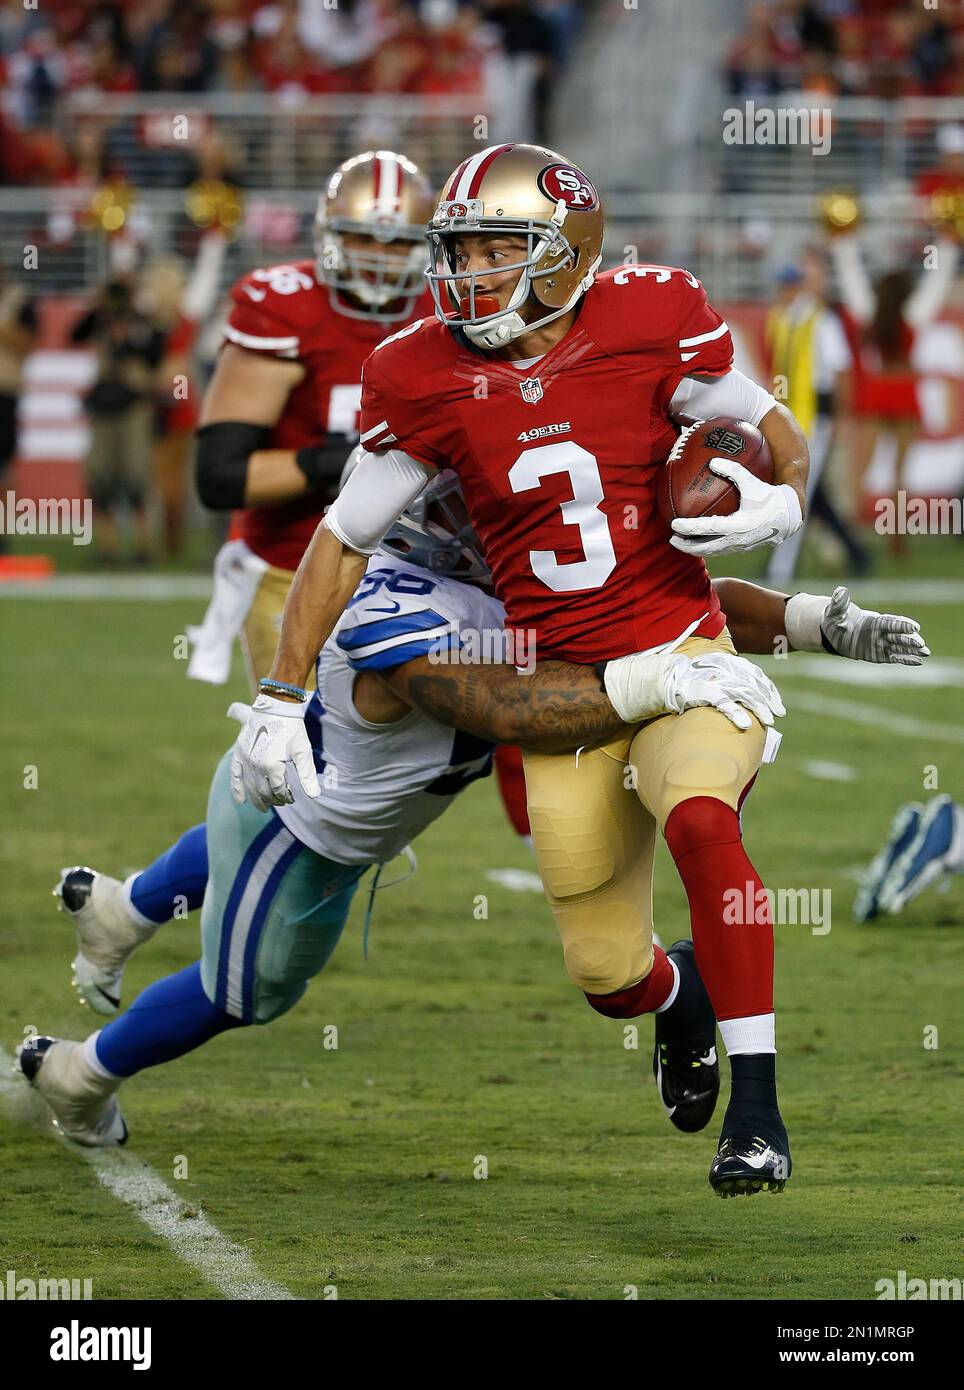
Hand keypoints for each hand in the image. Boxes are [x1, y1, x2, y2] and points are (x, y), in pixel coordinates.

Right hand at [228, 694, 320, 811]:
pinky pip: (235, 775)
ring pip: (250, 786)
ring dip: (257, 798)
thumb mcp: (303, 751)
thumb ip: (307, 775)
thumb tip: (315, 796)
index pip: (279, 790)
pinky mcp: (239, 753)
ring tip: (264, 807)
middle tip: (281, 802)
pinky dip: (237, 789)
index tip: (291, 797)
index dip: (286, 796)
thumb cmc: (292, 728)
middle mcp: (256, 765)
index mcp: (272, 765)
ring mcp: (246, 759)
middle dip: (273, 799)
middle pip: (264, 791)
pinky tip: (241, 801)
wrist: (276, 706)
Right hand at [665, 651, 784, 728]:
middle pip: (752, 684)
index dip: (769, 689)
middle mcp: (723, 668)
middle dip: (767, 700)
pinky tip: (745, 724)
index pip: (755, 674)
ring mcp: (713, 679)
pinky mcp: (702, 691)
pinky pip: (723, 702)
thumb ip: (732, 680)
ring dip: (758, 708)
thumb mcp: (716, 675)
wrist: (666, 679)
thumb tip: (753, 696)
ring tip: (768, 721)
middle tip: (777, 715)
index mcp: (729, 662)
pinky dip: (735, 712)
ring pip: (742, 693)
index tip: (778, 704)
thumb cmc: (694, 681)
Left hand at [670, 458, 802, 556]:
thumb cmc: (771, 497)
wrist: (791, 516)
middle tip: (671, 538)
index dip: (689, 527)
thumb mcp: (752, 482)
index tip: (673, 524)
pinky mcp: (742, 548)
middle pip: (705, 547)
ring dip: (695, 549)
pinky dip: (707, 548)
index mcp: (739, 524)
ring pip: (712, 551)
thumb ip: (733, 470)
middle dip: (686, 545)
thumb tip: (712, 461)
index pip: (708, 528)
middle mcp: (738, 539)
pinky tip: (698, 542)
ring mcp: (740, 546)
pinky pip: (720, 551)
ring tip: (680, 543)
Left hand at [820, 585, 929, 664]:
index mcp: (873, 621)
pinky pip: (894, 657)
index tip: (915, 627)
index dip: (902, 625)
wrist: (832, 631)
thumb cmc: (835, 619)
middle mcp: (880, 632)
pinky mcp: (879, 655)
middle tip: (921, 644)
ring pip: (899, 647)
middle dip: (909, 640)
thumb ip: (840, 603)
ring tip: (926, 653)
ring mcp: (880, 643)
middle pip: (898, 636)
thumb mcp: (835, 611)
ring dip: (912, 650)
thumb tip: (840, 591)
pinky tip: (918, 661)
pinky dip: (905, 659)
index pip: (890, 623)